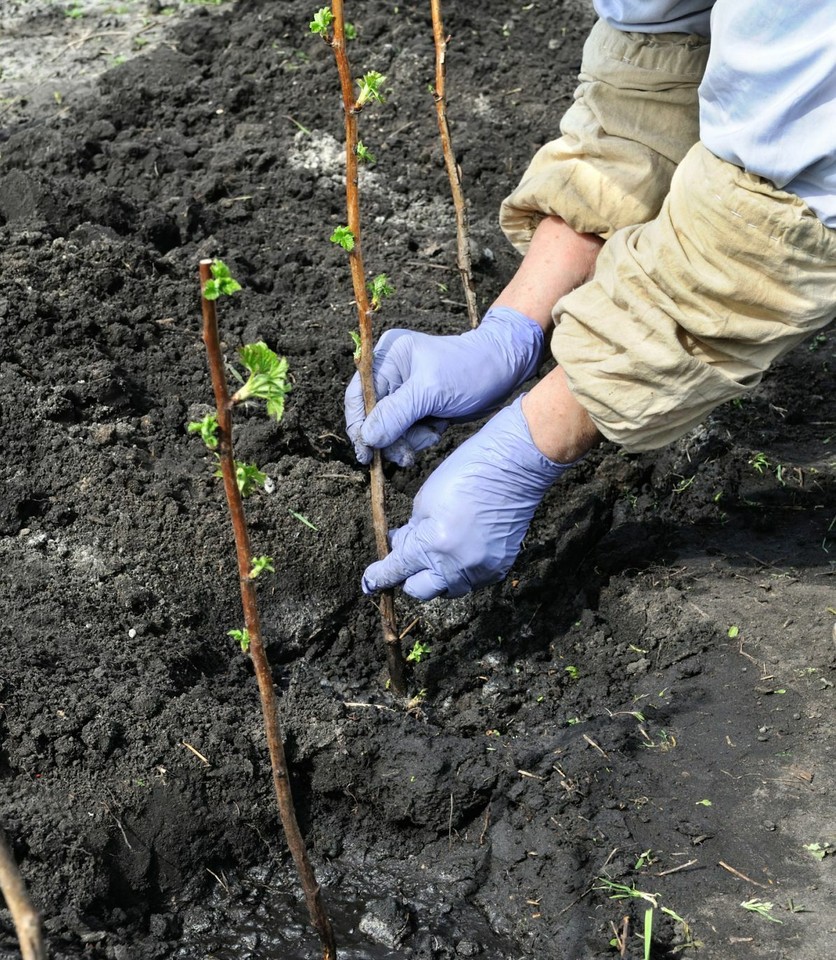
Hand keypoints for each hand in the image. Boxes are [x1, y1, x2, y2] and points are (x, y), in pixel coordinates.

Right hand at [344, 306, 543, 465]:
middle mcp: (392, 371)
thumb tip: (367, 436)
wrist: (504, 370)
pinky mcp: (418, 406)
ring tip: (431, 436)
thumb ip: (395, 414)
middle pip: (373, 416)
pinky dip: (420, 437)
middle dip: (390, 437)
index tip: (366, 454)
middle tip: (405, 456)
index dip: (358, 425)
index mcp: (388, 356)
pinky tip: (436, 431)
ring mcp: (405, 390)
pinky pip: (407, 431)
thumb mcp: (430, 391)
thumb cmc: (470, 370)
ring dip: (408, 440)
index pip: (359, 395)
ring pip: (390, 428)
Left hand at [361, 397, 571, 599]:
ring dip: (435, 575)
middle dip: (408, 577)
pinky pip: (471, 580)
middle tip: (406, 557)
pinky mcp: (500, 567)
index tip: (369, 583)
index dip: (379, 578)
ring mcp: (482, 570)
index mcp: (434, 546)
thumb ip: (410, 532)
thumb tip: (399, 550)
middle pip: (421, 590)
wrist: (513, 466)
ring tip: (435, 548)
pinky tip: (459, 547)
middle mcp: (458, 566)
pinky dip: (459, 569)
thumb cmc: (467, 473)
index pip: (397, 571)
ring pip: (447, 588)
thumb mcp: (425, 500)